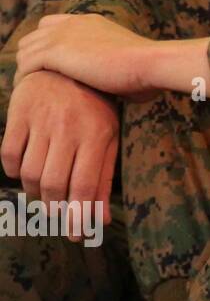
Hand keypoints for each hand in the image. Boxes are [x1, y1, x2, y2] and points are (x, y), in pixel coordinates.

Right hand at [1, 70, 118, 237]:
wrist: (67, 65)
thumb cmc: (95, 107)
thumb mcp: (109, 137)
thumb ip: (104, 178)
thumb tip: (100, 220)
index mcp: (98, 134)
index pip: (85, 186)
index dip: (79, 216)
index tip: (77, 235)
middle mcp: (69, 128)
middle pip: (54, 184)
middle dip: (55, 209)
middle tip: (57, 216)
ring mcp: (42, 120)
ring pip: (30, 173)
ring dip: (34, 193)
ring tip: (43, 194)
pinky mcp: (19, 114)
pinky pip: (9, 154)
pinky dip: (14, 171)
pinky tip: (24, 173)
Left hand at [16, 14, 159, 99]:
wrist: (149, 63)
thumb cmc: (146, 71)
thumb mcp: (126, 61)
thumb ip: (113, 66)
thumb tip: (125, 88)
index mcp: (90, 22)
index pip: (52, 25)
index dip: (47, 44)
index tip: (50, 66)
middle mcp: (73, 24)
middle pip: (33, 36)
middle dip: (31, 57)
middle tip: (35, 82)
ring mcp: (62, 35)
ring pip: (25, 50)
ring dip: (26, 69)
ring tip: (30, 90)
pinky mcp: (55, 51)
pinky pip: (25, 65)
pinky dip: (24, 79)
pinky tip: (30, 93)